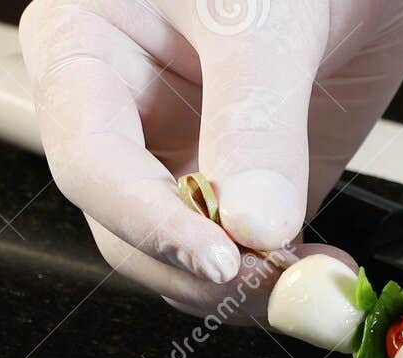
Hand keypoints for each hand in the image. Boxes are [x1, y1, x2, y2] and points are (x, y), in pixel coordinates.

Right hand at [20, 0, 402, 316]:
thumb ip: (255, 117)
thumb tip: (253, 222)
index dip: (150, 220)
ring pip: (181, 258)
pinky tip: (319, 272)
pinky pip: (242, 254)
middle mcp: (121, 114)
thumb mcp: (260, 14)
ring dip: (246, 286)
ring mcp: (180, 154)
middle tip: (272, 280)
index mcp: (82, 50)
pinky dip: (281, 276)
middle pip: (126, 229)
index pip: (92, 162)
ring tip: (307, 279)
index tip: (219, 257)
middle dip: (201, 269)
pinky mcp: (239, 183)